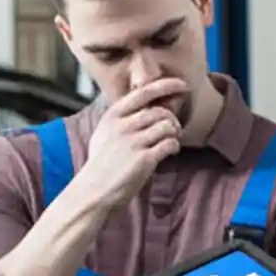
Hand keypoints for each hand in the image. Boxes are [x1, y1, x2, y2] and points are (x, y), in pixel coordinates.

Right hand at [79, 78, 187, 208]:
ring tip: (169, 140)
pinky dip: (174, 147)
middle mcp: (122, 126)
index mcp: (112, 116)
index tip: (181, 84)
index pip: (143, 92)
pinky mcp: (144, 159)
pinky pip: (170, 144)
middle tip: (172, 128)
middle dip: (171, 119)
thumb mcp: (104, 133)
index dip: (166, 85)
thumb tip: (144, 106)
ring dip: (174, 132)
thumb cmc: (100, 163)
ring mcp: (133, 142)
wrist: (94, 190)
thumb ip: (121, 118)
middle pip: (160, 111)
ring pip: (167, 126)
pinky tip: (168, 152)